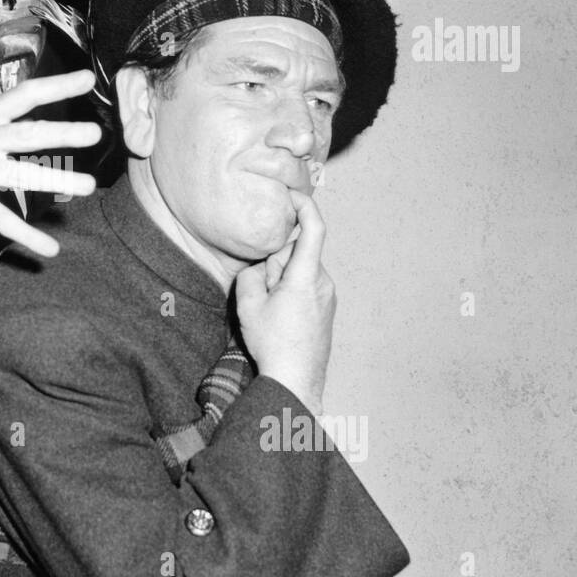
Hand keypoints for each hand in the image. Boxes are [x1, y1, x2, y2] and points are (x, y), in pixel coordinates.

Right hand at [0, 71, 102, 290]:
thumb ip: (3, 130)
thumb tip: (47, 130)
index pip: (22, 95)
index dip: (55, 86)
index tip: (86, 78)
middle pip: (27, 133)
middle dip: (63, 132)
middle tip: (94, 133)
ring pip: (21, 174)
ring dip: (57, 180)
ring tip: (87, 186)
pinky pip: (4, 220)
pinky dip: (29, 235)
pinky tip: (50, 247)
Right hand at [233, 189, 334, 413]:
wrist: (297, 382)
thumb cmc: (274, 344)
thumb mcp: (248, 305)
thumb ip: (251, 273)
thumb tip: (260, 264)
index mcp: (305, 277)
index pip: (314, 229)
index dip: (305, 205)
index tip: (290, 194)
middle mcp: (323, 282)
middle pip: (296, 254)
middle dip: (275, 264)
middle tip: (260, 293)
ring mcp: (328, 296)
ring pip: (299, 271)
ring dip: (281, 281)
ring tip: (270, 312)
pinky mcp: (326, 308)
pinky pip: (305, 287)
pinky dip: (289, 292)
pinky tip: (279, 319)